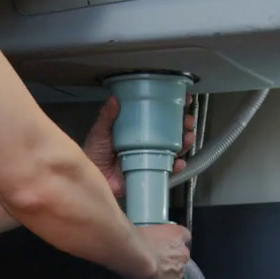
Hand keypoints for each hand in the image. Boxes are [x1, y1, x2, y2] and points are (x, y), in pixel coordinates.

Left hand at [82, 97, 197, 197]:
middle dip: (184, 126)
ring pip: (174, 149)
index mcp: (137, 130)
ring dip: (184, 143)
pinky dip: (175, 167)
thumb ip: (107, 117)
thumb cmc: (94, 154)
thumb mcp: (100, 132)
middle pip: (171, 132)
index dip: (173, 109)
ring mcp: (150, 158)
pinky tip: (178, 162)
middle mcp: (146, 143)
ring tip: (187, 138)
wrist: (92, 178)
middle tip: (187, 121)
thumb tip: (115, 99)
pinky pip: (167, 170)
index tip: (184, 100)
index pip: (158, 116)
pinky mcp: (150, 173)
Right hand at [127, 222, 190, 278]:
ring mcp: (180, 271)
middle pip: (182, 258)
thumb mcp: (145, 229)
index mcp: (177, 234)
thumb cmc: (137, 240)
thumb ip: (152, 235)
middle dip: (172, 260)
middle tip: (157, 262)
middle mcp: (183, 253)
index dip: (176, 242)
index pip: (184, 236)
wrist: (136, 257)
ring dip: (169, 275)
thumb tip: (146, 240)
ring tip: (154, 277)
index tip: (168, 245)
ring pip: (179, 274)